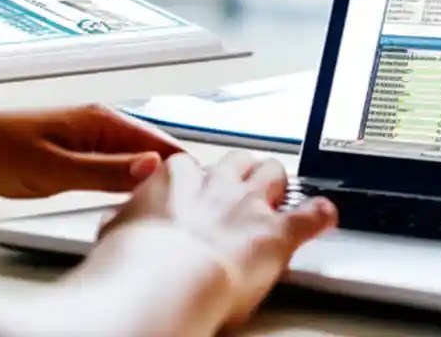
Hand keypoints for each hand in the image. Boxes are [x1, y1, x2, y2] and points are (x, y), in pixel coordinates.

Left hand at [0, 105, 185, 197]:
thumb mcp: (55, 169)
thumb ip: (105, 171)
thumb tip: (153, 167)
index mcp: (102, 120)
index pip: (161, 142)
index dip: (184, 168)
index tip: (199, 193)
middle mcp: (101, 125)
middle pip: (153, 152)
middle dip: (170, 178)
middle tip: (181, 211)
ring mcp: (90, 139)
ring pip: (135, 162)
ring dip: (148, 183)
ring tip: (160, 210)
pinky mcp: (78, 154)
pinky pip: (116, 169)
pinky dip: (126, 185)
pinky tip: (128, 204)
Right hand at [97, 151, 337, 327]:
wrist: (163, 279)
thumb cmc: (135, 261)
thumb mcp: (115, 230)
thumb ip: (126, 219)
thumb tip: (117, 224)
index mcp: (176, 178)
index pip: (192, 167)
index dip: (200, 181)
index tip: (198, 192)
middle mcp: (217, 184)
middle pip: (240, 162)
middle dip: (244, 173)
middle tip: (244, 185)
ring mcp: (250, 204)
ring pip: (274, 174)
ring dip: (279, 184)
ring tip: (282, 192)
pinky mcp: (277, 232)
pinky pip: (309, 215)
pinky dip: (319, 215)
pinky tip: (325, 214)